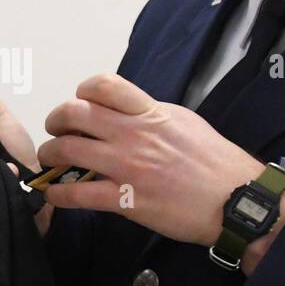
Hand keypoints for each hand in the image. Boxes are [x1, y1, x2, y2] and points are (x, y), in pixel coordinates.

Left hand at [37, 73, 284, 256]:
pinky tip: (54, 192)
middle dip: (56, 120)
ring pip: (67, 150)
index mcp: (148, 112)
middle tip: (56, 131)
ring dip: (50, 154)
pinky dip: (58, 192)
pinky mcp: (124, 200)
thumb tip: (126, 113)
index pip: (102, 85)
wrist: (234, 200)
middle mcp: (132, 134)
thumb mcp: (183, 121)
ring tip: (50, 160)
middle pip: (74, 114)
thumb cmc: (214, 161)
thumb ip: (150, 115)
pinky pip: (77, 193)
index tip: (80, 103)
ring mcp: (126, 167)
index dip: (81, 92)